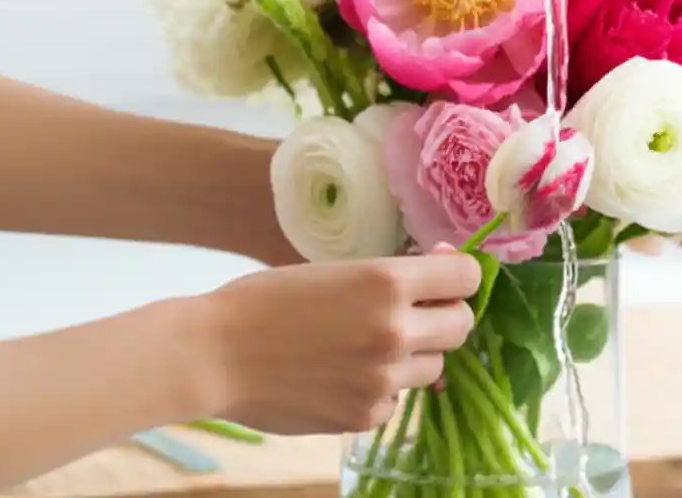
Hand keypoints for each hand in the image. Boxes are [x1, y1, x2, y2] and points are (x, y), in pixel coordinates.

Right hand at [197, 247, 479, 434]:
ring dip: (414, 356)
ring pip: (434, 366)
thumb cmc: (267, 301)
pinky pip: (397, 399)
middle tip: (414, 313)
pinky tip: (343, 376)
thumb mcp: (335, 270)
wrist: (214, 355)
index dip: (458, 276)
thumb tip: (444, 267)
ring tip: (366, 347)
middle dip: (443, 316)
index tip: (443, 277)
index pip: (466, 278)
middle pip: (461, 325)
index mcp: (387, 282)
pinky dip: (381, 389)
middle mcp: (396, 331)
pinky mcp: (366, 415)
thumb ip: (391, 276)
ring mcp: (384, 379)